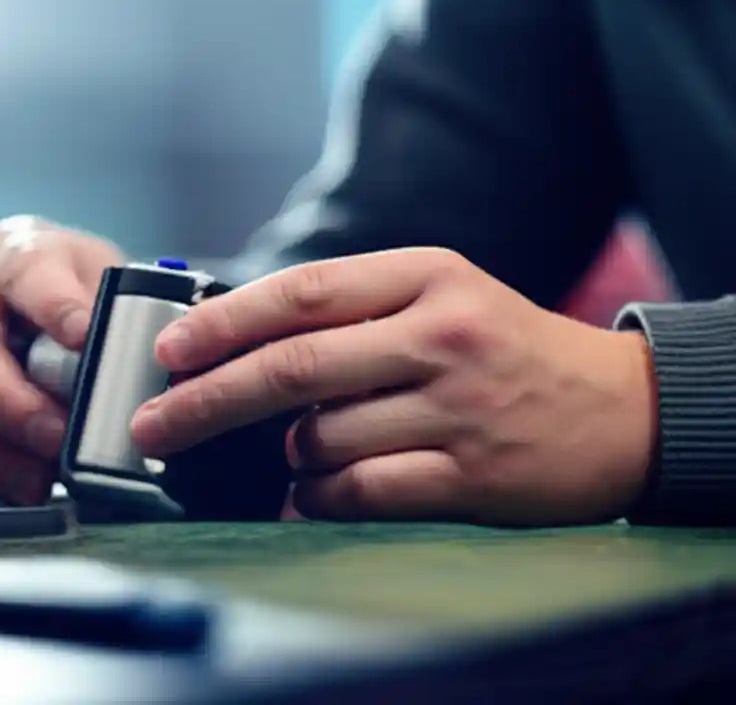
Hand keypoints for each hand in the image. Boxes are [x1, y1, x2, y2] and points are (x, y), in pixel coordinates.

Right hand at [0, 215, 124, 504]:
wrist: (82, 333)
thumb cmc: (98, 309)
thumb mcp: (124, 298)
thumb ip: (129, 325)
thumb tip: (144, 370)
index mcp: (20, 250)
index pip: (25, 266)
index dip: (50, 301)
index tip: (81, 334)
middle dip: (5, 396)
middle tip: (55, 434)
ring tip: (41, 476)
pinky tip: (26, 484)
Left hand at [130, 248, 655, 525]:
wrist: (621, 408)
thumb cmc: (506, 348)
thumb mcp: (441, 296)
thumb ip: (352, 309)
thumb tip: (239, 341)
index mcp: (425, 277)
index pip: (300, 293)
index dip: (222, 324)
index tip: (169, 351)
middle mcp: (439, 336)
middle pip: (291, 369)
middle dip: (205, 401)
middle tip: (153, 426)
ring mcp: (456, 408)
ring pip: (318, 439)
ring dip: (281, 456)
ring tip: (289, 454)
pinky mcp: (470, 474)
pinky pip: (359, 491)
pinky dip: (316, 498)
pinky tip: (309, 492)